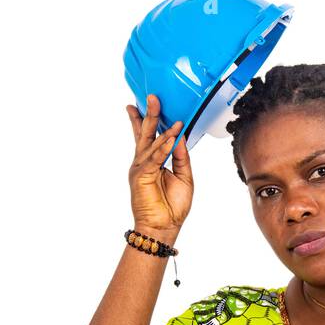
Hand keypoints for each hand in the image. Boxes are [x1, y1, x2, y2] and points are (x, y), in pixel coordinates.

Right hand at [126, 93, 192, 233]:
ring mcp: (140, 168)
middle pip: (145, 133)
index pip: (150, 137)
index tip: (151, 104)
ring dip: (160, 128)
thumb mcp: (184, 177)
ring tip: (167, 114)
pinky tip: (170, 137)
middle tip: (151, 97)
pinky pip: (154, 157)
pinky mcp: (141, 175)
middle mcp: (144, 162)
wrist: (164, 227)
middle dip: (148, 114)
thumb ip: (181, 157)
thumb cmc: (172, 206)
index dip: (150, 120)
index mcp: (153, 162)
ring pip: (150, 142)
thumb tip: (179, 137)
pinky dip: (163, 147)